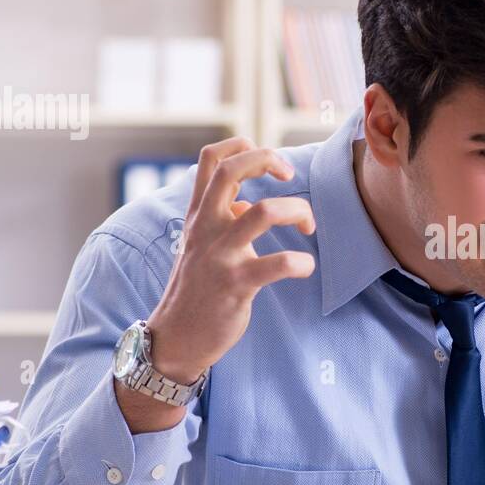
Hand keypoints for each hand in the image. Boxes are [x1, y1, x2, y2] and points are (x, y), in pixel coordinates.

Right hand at [145, 137, 315, 381]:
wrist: (176, 338)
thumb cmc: (195, 289)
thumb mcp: (200, 245)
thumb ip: (222, 218)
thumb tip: (248, 201)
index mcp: (199, 215)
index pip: (212, 158)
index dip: (243, 146)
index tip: (268, 163)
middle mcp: (206, 228)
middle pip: (231, 170)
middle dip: (268, 159)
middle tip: (289, 176)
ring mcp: (221, 255)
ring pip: (264, 211)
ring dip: (297, 210)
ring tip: (308, 226)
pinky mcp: (237, 284)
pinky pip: (278, 263)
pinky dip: (301, 262)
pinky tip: (305, 267)